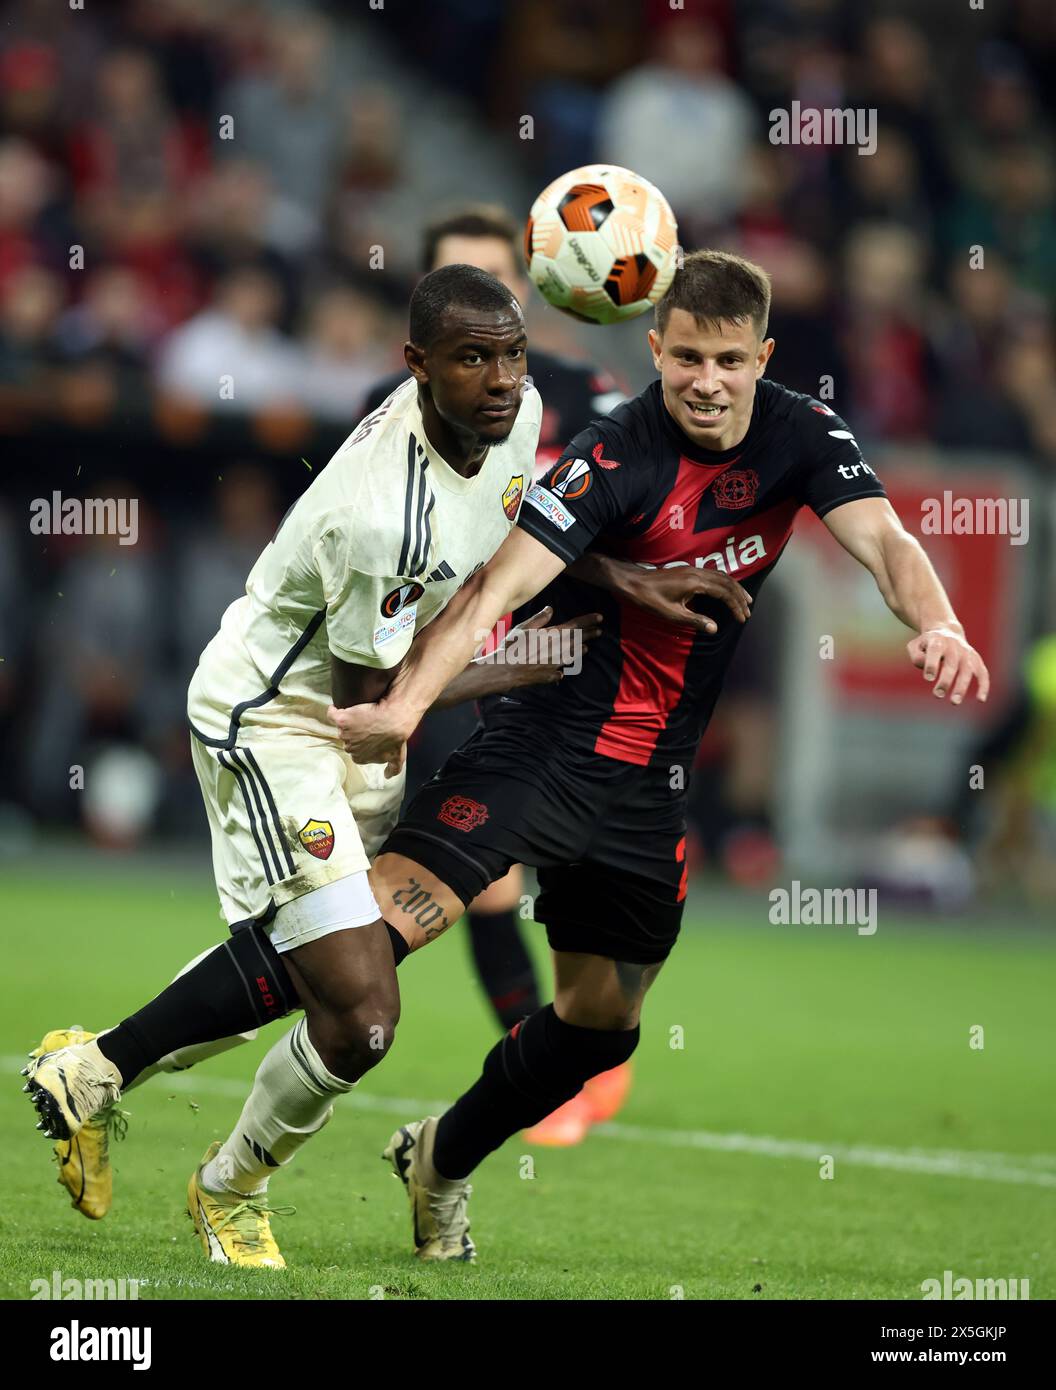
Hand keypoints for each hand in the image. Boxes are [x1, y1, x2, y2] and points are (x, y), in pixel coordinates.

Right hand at [326, 699, 412, 775]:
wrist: (394, 719)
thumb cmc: (396, 738)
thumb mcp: (397, 756)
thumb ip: (392, 768)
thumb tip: (387, 776)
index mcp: (360, 758)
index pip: (356, 749)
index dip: (362, 740)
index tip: (368, 734)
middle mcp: (350, 748)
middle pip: (348, 738)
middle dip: (355, 731)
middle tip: (366, 723)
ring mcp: (345, 734)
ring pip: (342, 727)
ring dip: (349, 721)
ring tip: (361, 714)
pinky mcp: (342, 720)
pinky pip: (333, 715)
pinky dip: (333, 712)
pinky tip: (337, 709)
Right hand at [483, 606, 603, 689]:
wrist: (505, 671)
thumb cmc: (511, 647)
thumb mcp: (523, 628)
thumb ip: (539, 619)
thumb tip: (550, 609)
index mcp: (552, 635)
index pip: (575, 625)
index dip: (588, 621)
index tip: (600, 618)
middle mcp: (558, 649)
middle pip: (578, 640)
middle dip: (589, 635)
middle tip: (599, 632)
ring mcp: (555, 664)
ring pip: (572, 656)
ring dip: (579, 650)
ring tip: (586, 648)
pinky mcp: (549, 675)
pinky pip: (559, 672)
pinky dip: (561, 669)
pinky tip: (562, 671)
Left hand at [624, 566, 751, 632]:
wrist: (634, 583)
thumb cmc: (651, 600)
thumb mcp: (672, 614)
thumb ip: (695, 620)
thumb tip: (715, 629)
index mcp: (696, 583)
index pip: (724, 593)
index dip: (735, 606)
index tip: (742, 619)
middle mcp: (698, 573)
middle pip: (727, 582)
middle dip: (740, 597)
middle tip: (748, 611)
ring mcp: (693, 570)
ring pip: (722, 576)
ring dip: (735, 588)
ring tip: (744, 600)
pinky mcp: (688, 571)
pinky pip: (714, 575)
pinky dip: (725, 583)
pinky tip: (726, 591)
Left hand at [906, 628, 989, 703]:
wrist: (946, 631)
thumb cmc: (927, 644)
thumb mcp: (915, 646)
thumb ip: (917, 657)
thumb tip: (927, 671)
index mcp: (937, 640)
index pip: (935, 651)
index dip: (932, 664)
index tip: (928, 679)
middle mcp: (954, 645)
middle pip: (951, 663)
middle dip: (945, 680)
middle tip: (938, 694)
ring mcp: (967, 652)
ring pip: (967, 669)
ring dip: (962, 686)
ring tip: (954, 702)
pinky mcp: (976, 659)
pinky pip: (982, 673)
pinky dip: (983, 685)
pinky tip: (980, 699)